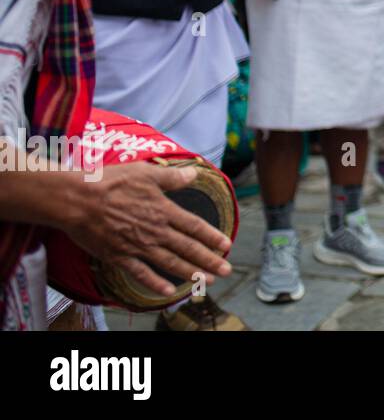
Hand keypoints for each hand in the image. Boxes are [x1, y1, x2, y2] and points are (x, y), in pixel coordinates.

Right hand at [65, 161, 231, 296]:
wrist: (77, 200)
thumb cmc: (111, 182)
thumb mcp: (146, 172)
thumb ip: (172, 177)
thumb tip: (195, 174)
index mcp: (163, 210)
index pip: (194, 226)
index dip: (212, 236)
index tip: (226, 245)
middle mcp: (155, 231)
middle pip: (188, 248)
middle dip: (209, 260)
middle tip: (226, 270)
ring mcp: (137, 246)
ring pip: (170, 263)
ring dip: (190, 273)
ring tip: (207, 281)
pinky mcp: (119, 256)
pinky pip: (140, 274)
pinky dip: (155, 283)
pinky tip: (167, 292)